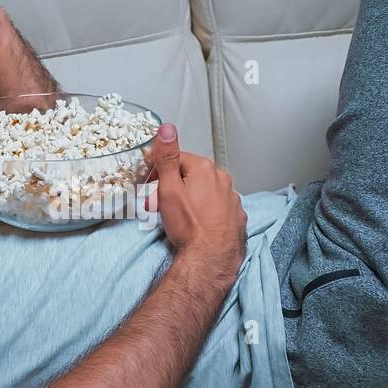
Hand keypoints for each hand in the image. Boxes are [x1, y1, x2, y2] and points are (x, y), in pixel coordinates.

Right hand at [147, 123, 245, 278]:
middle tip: (159, 205)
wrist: (211, 259)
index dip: (159, 170)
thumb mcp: (169, 190)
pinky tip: (198, 224)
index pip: (177, 159)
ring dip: (192, 198)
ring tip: (179, 217)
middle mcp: (223, 179)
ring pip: (206, 191)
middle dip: (175, 185)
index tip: (149, 184)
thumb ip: (167, 157)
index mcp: (205, 168)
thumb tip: (167, 128)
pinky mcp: (237, 216)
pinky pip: (218, 207)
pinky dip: (207, 211)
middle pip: (192, 175)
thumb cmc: (189, 226)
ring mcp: (232, 198)